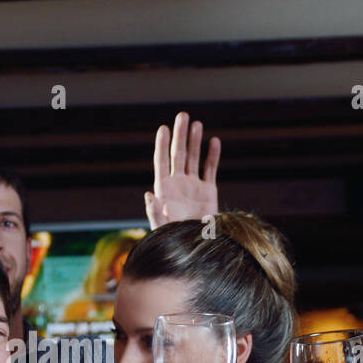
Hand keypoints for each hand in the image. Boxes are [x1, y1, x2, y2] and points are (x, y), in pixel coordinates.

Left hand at [144, 111, 219, 228]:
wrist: (196, 246)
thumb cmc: (174, 238)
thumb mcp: (162, 227)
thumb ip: (154, 212)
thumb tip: (148, 194)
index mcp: (165, 189)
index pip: (162, 162)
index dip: (162, 145)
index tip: (163, 128)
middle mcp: (178, 184)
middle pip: (178, 154)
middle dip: (180, 135)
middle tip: (182, 116)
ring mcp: (193, 186)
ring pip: (194, 158)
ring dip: (195, 141)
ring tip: (196, 124)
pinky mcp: (208, 190)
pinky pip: (210, 169)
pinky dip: (212, 155)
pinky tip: (214, 141)